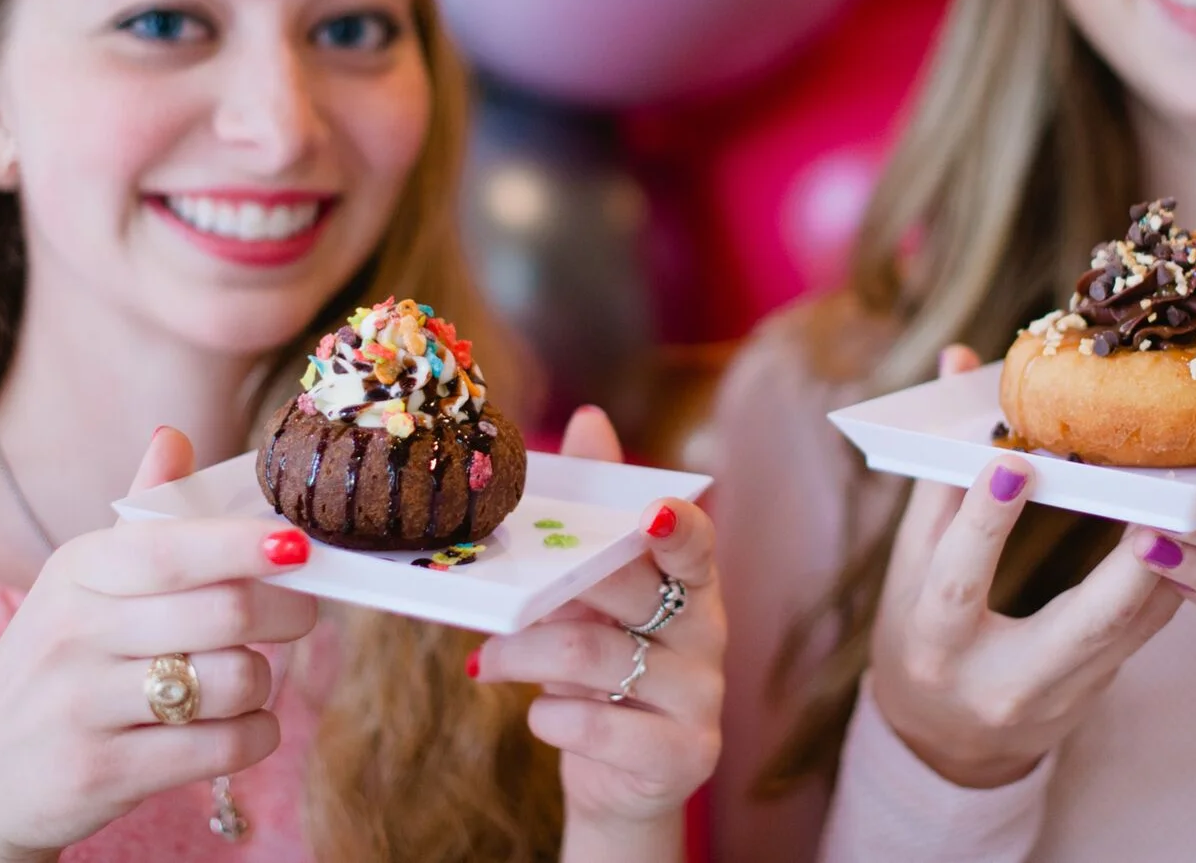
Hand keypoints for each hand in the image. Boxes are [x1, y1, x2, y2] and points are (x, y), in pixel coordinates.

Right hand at [0, 428, 320, 861]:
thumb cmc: (60, 662)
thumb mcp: (81, 584)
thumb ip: (138, 519)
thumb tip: (174, 436)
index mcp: (78, 572)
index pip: (170, 549)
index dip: (242, 545)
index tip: (299, 545)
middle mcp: (73, 634)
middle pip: (221, 612)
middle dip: (286, 613)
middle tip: (303, 614)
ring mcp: (81, 707)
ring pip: (229, 682)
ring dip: (264, 682)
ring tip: (249, 679)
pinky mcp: (99, 773)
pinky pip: (219, 749)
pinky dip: (254, 736)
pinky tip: (242, 726)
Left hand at [472, 406, 723, 861]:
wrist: (622, 778)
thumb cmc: (605, 667)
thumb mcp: (597, 593)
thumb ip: (595, 517)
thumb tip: (589, 418)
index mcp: (691, 585)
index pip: (697, 545)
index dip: (679, 527)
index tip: (650, 513)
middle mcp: (706, 636)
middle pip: (633, 593)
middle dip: (557, 589)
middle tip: (504, 596)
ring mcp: (699, 698)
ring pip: (600, 660)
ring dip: (527, 656)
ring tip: (489, 660)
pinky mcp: (681, 757)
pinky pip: (601, 729)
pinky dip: (551, 719)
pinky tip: (540, 716)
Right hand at [869, 347, 1181, 788]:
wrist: (945, 738)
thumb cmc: (919, 631)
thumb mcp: (911, 563)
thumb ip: (940, 469)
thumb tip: (958, 365)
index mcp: (934, 641)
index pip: (955, 582)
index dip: (983, 522)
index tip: (1010, 460)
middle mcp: (999, 680)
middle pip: (1074, 625)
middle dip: (1122, 569)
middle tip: (1156, 507)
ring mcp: (1058, 696)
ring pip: (1129, 632)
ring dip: (1168, 568)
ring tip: (1195, 507)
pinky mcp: (1097, 693)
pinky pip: (1143, 635)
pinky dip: (1169, 581)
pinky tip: (1192, 536)